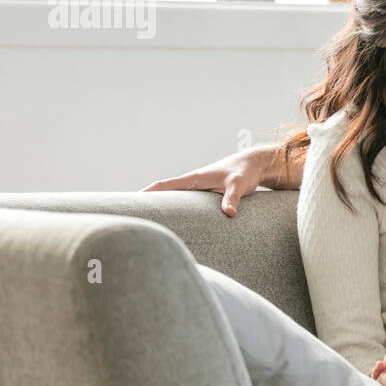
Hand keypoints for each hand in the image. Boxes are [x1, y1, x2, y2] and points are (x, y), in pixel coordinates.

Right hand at [140, 144, 281, 217]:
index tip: (130, 200)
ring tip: (147, 221)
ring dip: (162, 206)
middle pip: (165, 192)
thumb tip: (228, 213)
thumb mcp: (238, 186)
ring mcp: (199, 187)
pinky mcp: (206, 193)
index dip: (148, 192)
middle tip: (130, 215)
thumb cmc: (245, 173)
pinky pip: (186, 201)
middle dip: (149, 202)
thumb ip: (232, 199)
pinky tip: (174, 220)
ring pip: (175, 198)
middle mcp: (193, 182)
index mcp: (195, 178)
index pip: (165, 185)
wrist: (254, 164)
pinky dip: (177, 208)